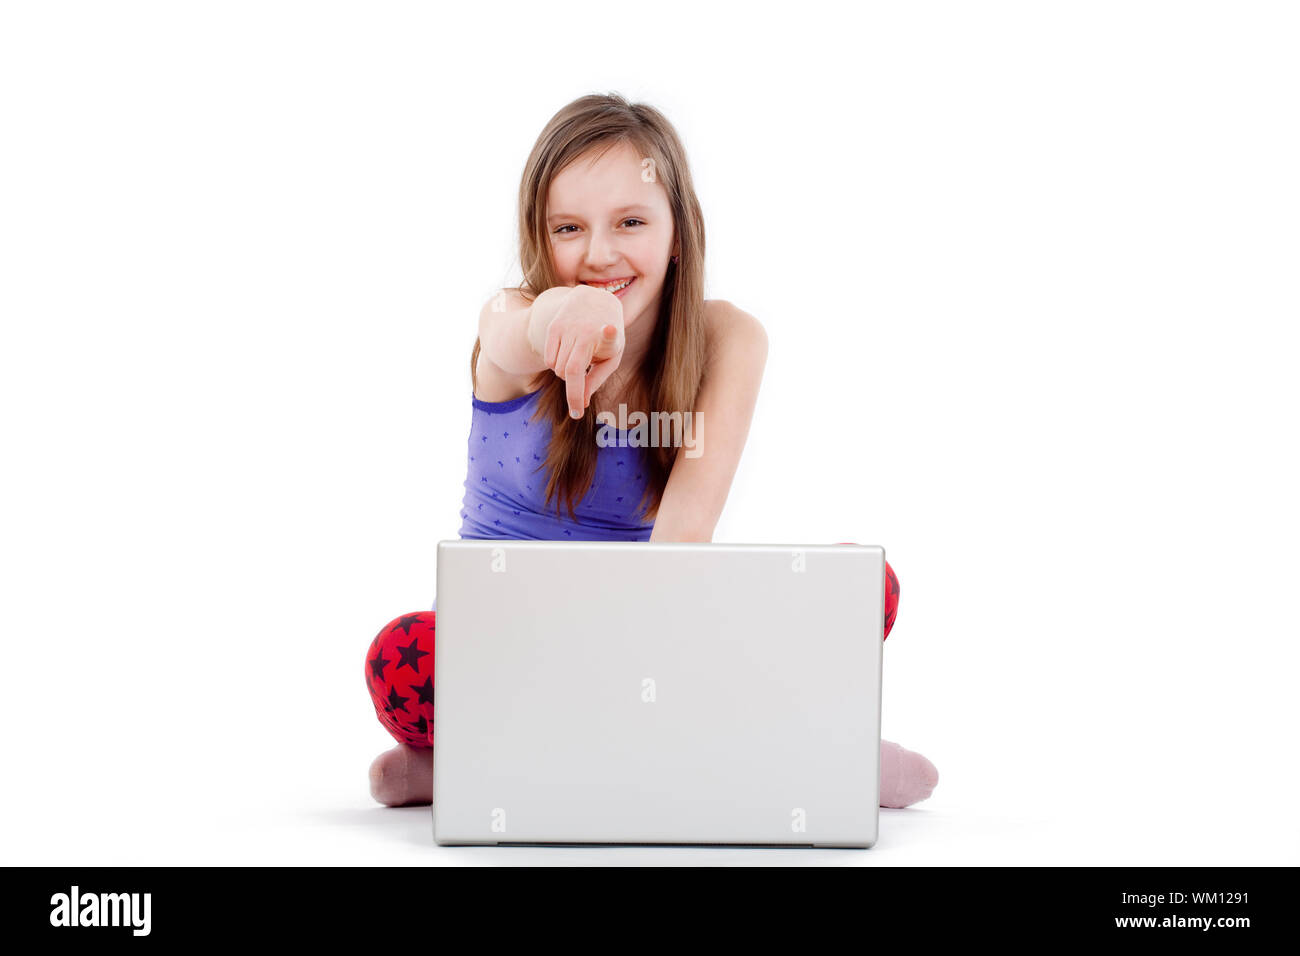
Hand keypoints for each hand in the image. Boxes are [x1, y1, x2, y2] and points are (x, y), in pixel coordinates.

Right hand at [529, 284, 625, 417]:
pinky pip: (549, 361)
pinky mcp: (554, 327)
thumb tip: (582, 403)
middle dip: (573, 393)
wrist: (594, 301)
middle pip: (571, 372)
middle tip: (577, 408)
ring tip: (577, 362)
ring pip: (558, 369)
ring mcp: (568, 328)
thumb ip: (596, 381)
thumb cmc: (606, 338)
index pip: (608, 337)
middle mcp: (587, 331)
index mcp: (608, 339)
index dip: (608, 335)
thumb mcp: (609, 358)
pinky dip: (556, 366)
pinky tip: (567, 355)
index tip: (609, 330)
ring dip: (566, 375)